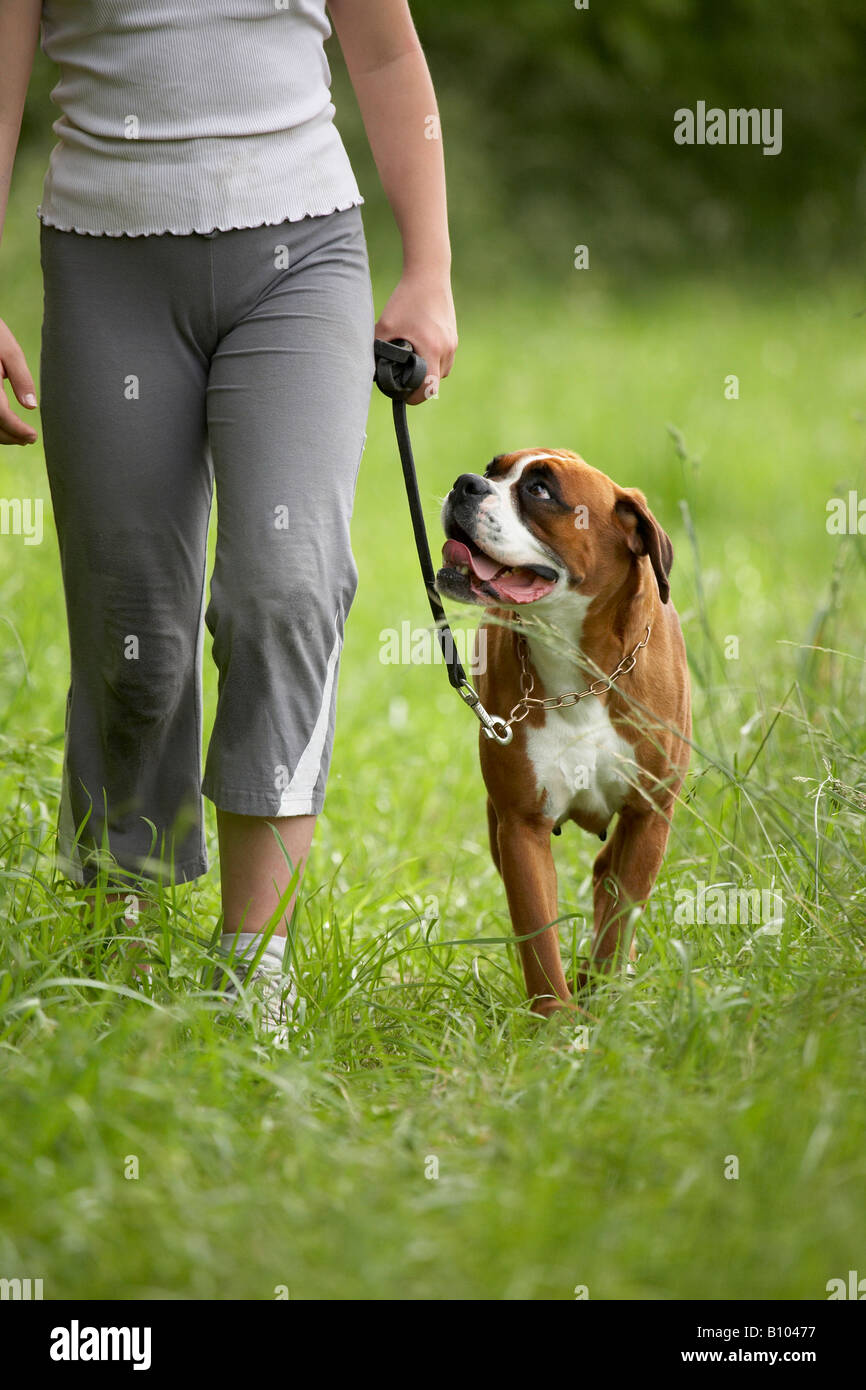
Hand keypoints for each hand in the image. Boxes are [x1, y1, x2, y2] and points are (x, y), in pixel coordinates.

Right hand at [0, 317, 37, 444]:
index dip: (17, 430)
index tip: (33, 436)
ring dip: (0, 434)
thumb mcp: (9, 350)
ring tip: (19, 436)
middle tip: (29, 439)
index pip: (1, 415)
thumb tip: (31, 406)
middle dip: (10, 437)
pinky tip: (4, 424)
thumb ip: (20, 378)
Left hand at [375, 270, 456, 405]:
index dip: (413, 397)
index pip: (427, 389)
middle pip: (435, 384)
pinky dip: (434, 362)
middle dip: (419, 386)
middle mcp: (447, 350)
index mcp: (431, 349)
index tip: (400, 393)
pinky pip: (445, 360)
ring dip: (428, 375)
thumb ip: (377, 350)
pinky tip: (420, 353)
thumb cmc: (406, 300)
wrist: (429, 275)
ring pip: (442, 373)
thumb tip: (369, 370)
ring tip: (411, 367)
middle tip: (401, 380)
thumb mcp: (385, 325)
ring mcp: (453, 344)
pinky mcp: (454, 337)